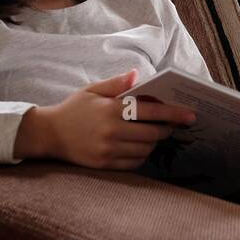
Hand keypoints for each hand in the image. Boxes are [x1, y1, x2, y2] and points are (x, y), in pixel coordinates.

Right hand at [14, 68, 196, 169]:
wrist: (49, 134)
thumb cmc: (73, 109)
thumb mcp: (92, 90)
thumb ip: (116, 84)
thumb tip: (138, 75)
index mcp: (110, 110)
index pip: (151, 112)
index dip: (174, 114)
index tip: (190, 115)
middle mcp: (111, 132)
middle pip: (152, 134)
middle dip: (166, 129)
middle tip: (172, 125)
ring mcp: (107, 151)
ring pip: (145, 150)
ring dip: (155, 143)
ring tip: (155, 134)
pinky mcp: (104, 165)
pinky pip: (134, 163)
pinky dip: (142, 155)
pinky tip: (140, 147)